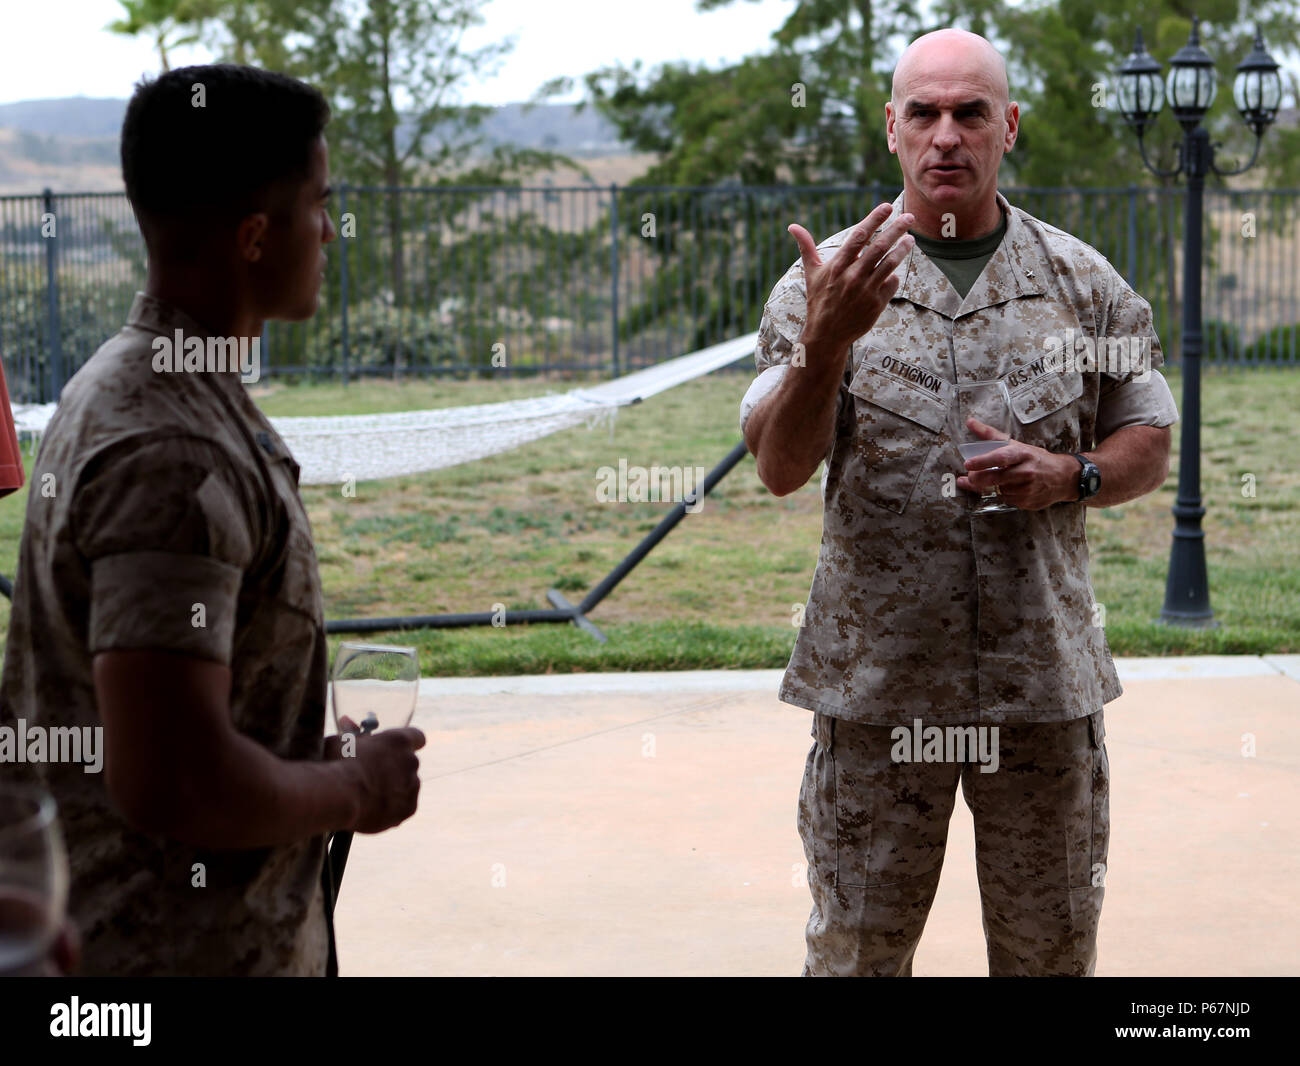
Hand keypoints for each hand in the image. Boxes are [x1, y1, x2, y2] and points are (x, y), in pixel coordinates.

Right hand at [327, 716, 424, 833]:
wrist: (338, 796)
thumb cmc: (336, 765)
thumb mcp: (340, 742)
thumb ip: (349, 732)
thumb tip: (346, 720)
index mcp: (399, 740)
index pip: (417, 737)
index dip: (407, 744)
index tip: (396, 750)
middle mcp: (411, 761)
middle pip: (409, 764)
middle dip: (395, 769)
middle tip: (374, 777)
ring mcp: (413, 785)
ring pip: (407, 786)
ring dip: (394, 789)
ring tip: (368, 796)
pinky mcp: (409, 808)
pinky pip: (403, 806)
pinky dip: (392, 809)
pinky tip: (373, 810)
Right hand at [788, 202, 915, 355]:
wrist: (827, 334)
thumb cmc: (819, 300)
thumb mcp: (811, 273)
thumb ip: (806, 247)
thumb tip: (792, 226)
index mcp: (837, 266)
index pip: (859, 236)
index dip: (874, 219)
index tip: (887, 207)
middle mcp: (852, 276)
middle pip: (879, 247)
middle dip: (897, 229)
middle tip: (909, 216)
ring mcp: (866, 291)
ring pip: (890, 264)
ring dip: (902, 249)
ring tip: (910, 239)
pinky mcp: (876, 304)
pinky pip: (891, 283)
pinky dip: (893, 276)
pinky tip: (893, 272)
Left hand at [957, 418, 1077, 509]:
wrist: (1064, 477)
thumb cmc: (1035, 459)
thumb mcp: (1017, 444)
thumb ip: (991, 435)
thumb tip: (970, 422)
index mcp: (1023, 454)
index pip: (1000, 457)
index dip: (982, 461)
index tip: (968, 464)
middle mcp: (1026, 471)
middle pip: (995, 478)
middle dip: (977, 479)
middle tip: (970, 476)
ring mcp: (1027, 489)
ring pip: (997, 491)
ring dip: (990, 487)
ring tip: (997, 479)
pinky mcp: (1027, 502)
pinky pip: (1005, 500)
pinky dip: (1002, 494)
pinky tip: (1008, 488)